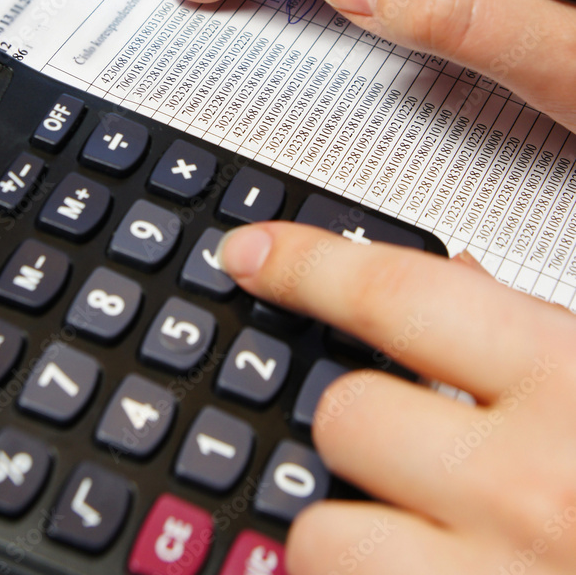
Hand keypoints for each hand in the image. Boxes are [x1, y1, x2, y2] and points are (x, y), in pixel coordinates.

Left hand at [216, 222, 575, 574]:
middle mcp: (533, 492)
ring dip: (359, 534)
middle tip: (430, 447)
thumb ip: (543, 331)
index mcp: (575, 385)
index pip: (396, 293)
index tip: (253, 255)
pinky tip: (432, 573)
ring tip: (431, 538)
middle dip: (373, 426)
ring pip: (323, 536)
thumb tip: (453, 280)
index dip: (307, 262)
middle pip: (347, 416)